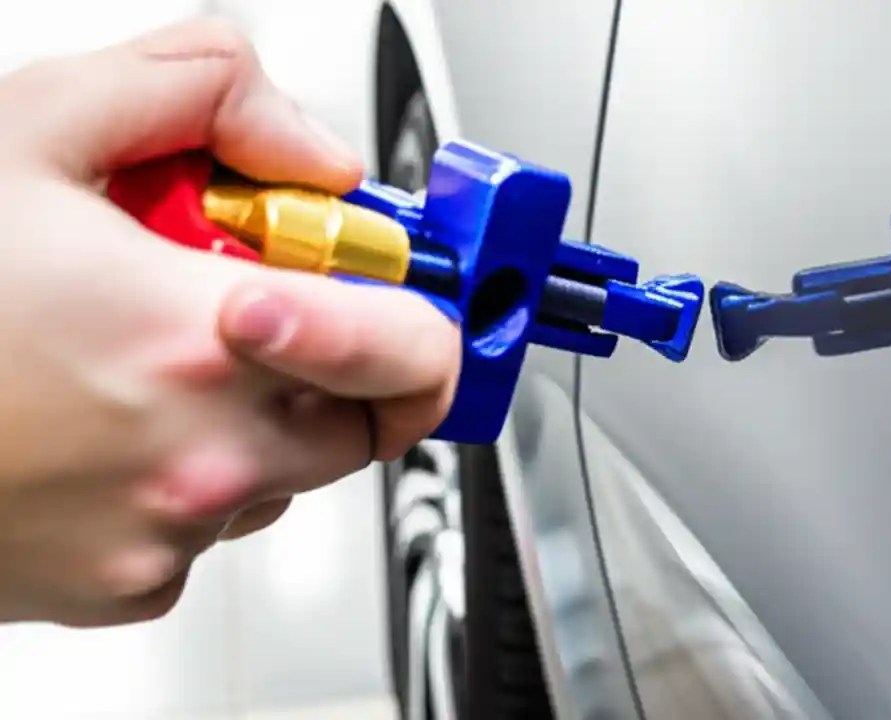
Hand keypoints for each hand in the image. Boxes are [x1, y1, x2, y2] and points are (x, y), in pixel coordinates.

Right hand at [0, 18, 458, 625]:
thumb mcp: (28, 126)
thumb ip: (202, 93)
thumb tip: (310, 149)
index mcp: (202, 341)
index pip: (419, 349)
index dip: (426, 310)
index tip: (407, 287)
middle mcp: (201, 459)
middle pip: (361, 413)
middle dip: (329, 352)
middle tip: (249, 296)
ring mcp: (162, 536)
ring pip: (282, 471)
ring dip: (245, 409)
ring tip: (131, 350)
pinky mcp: (121, 587)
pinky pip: (205, 524)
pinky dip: (179, 470)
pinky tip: (92, 419)